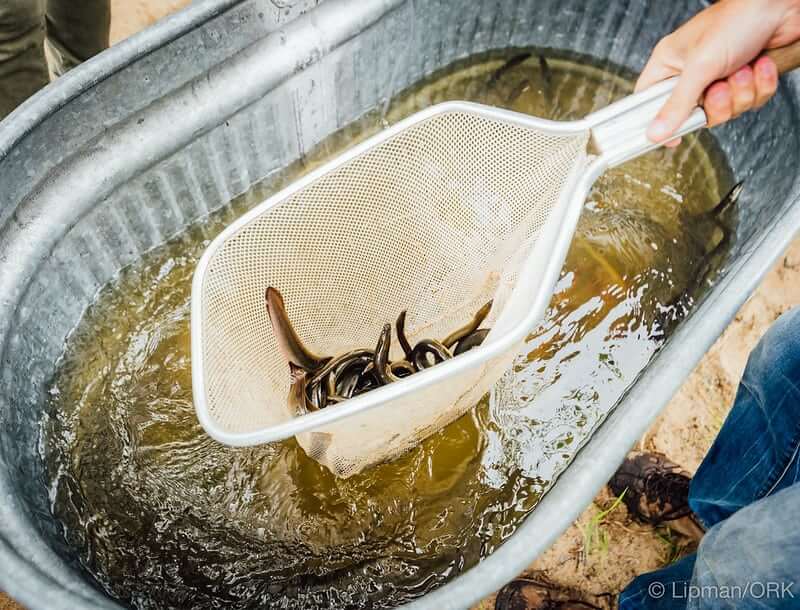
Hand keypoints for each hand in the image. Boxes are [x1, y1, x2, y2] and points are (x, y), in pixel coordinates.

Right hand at [637, 0, 799, 145]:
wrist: (780, 6)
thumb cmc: (736, 19)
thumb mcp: (700, 65)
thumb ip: (677, 104)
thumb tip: (655, 133)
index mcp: (670, 63)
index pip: (649, 100)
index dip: (656, 121)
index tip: (669, 138)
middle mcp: (692, 72)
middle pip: (693, 113)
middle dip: (715, 104)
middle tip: (719, 88)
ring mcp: (719, 77)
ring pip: (725, 111)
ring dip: (740, 93)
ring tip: (742, 69)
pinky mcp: (744, 79)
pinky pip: (749, 102)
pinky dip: (759, 86)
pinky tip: (759, 66)